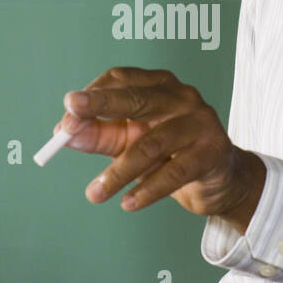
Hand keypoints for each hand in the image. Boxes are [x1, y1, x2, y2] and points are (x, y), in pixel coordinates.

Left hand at [53, 66, 266, 231]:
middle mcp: (182, 96)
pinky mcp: (211, 152)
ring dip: (118, 172)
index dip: (93, 96)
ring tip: (94, 193)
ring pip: (151, 144)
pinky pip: (174, 173)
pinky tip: (128, 203)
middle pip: (136, 99)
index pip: (121, 80)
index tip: (68, 113)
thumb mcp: (130, 141)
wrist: (219, 180)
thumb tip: (63, 133)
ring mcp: (200, 122)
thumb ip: (100, 135)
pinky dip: (147, 190)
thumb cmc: (171, 153)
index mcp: (159, 85)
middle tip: (68, 124)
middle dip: (99, 109)